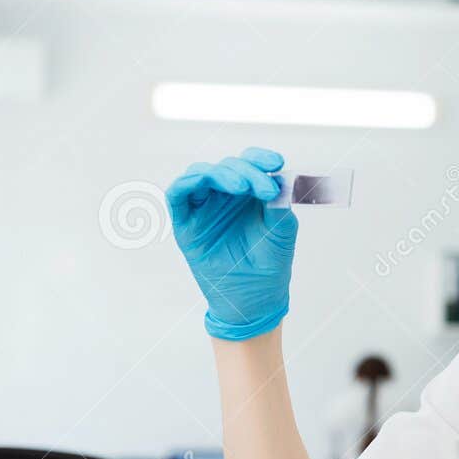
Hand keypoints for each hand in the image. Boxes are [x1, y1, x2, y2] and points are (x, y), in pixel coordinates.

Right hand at [166, 147, 296, 340]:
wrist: (255, 300)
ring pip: (202, 173)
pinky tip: (204, 181)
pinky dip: (187, 183)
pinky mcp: (186, 224)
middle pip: (227, 166)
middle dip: (246, 171)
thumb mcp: (281, 231)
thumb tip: (280, 178)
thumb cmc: (270, 265)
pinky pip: (178, 195)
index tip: (276, 163)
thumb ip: (279, 204)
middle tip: (263, 188)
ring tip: (242, 188)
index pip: (250, 164)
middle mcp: (225, 196)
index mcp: (249, 194)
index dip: (260, 158)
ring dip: (221, 174)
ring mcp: (204, 208)